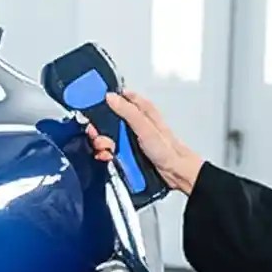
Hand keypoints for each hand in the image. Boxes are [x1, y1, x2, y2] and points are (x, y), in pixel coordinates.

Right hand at [85, 89, 203, 194]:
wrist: (176, 174)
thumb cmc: (168, 151)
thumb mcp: (145, 128)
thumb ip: (128, 112)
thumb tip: (111, 97)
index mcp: (143, 111)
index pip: (122, 98)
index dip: (108, 100)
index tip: (96, 105)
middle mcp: (137, 124)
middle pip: (111, 120)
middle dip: (101, 128)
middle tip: (98, 135)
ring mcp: (132, 139)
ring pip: (110, 136)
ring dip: (103, 143)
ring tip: (106, 150)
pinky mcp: (130, 153)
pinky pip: (112, 151)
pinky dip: (107, 154)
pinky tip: (108, 157)